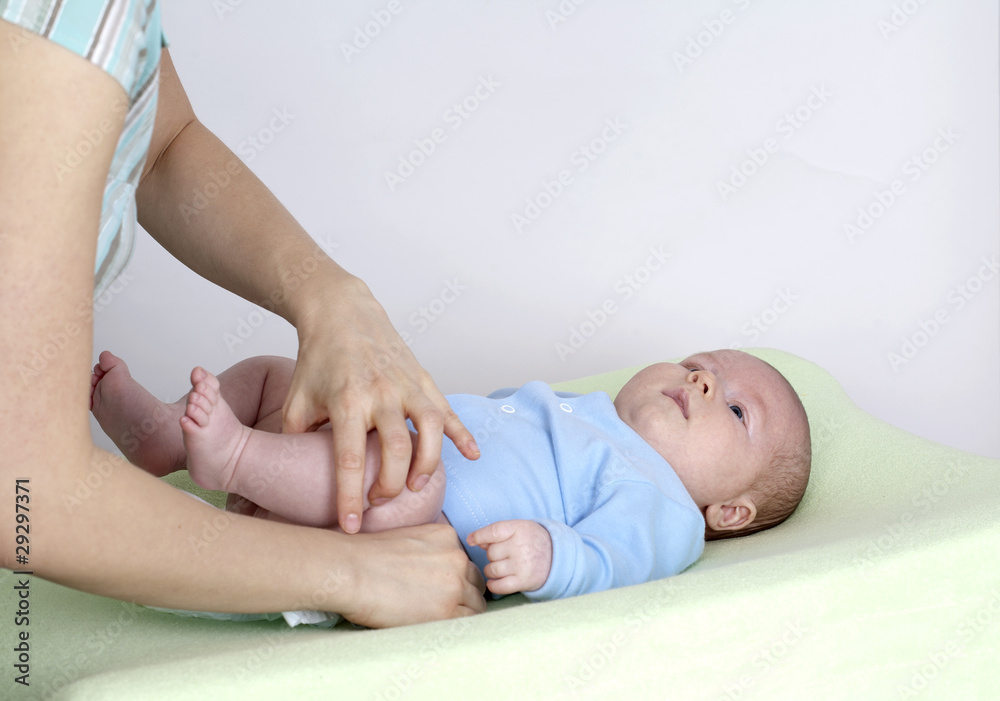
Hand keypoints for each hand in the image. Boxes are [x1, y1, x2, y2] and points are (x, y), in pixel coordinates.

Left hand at [282, 274, 478, 533]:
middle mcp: (381, 393)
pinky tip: (471, 455)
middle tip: (380, 502)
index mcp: (347, 401)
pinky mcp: (424, 379)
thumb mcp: (296, 401)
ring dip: (427, 465)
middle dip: (392, 486)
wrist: (343, 313)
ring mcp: (407, 385)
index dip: (350, 497)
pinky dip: (463, 435)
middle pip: (396, 450)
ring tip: (416, 487)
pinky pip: (449, 411)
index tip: (351, 526)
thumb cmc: (318, 361)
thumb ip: (296, 441)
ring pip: (430, 431)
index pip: (350, 459)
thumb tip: (300, 479)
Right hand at [337, 523, 486, 626]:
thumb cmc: (366, 557)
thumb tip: (434, 576)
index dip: (456, 578)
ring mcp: (454, 584)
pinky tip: (438, 627)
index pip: (465, 561)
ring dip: (462, 612)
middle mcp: (456, 558)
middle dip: (463, 594)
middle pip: (475, 581)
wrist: (351, 571)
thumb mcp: (407, 540)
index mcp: (446, 536)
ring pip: (476, 604)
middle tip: (442, 606)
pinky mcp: (446, 611)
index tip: (443, 588)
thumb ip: (429, 553)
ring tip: (438, 619)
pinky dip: (456, 626)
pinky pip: (467, 622)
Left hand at [467, 520, 552, 595]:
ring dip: (492, 570)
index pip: (492, 531)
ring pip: (491, 569)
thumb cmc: (532, 540)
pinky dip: (493, 585)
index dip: (479, 536)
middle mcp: (520, 547)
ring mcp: (522, 565)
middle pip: (490, 553)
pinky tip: (495, 581)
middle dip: (493, 555)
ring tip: (503, 566)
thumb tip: (475, 540)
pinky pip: (499, 586)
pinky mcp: (523, 581)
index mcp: (519, 529)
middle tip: (504, 554)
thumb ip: (498, 532)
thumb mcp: (519, 528)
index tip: (471, 540)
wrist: (557, 557)